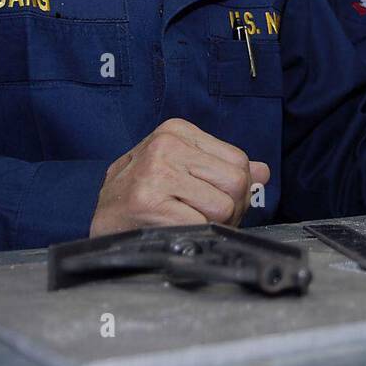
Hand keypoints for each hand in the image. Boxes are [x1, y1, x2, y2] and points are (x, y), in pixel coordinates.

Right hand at [89, 118, 271, 236]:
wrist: (103, 217)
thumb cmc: (144, 192)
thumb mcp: (181, 167)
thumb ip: (222, 167)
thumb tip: (263, 171)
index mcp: (177, 131)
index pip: (239, 160)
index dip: (237, 188)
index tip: (215, 197)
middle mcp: (166, 146)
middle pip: (236, 181)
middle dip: (230, 208)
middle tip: (204, 215)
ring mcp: (156, 172)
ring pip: (223, 206)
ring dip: (213, 223)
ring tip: (187, 220)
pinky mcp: (149, 202)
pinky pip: (202, 225)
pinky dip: (196, 234)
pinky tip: (174, 228)